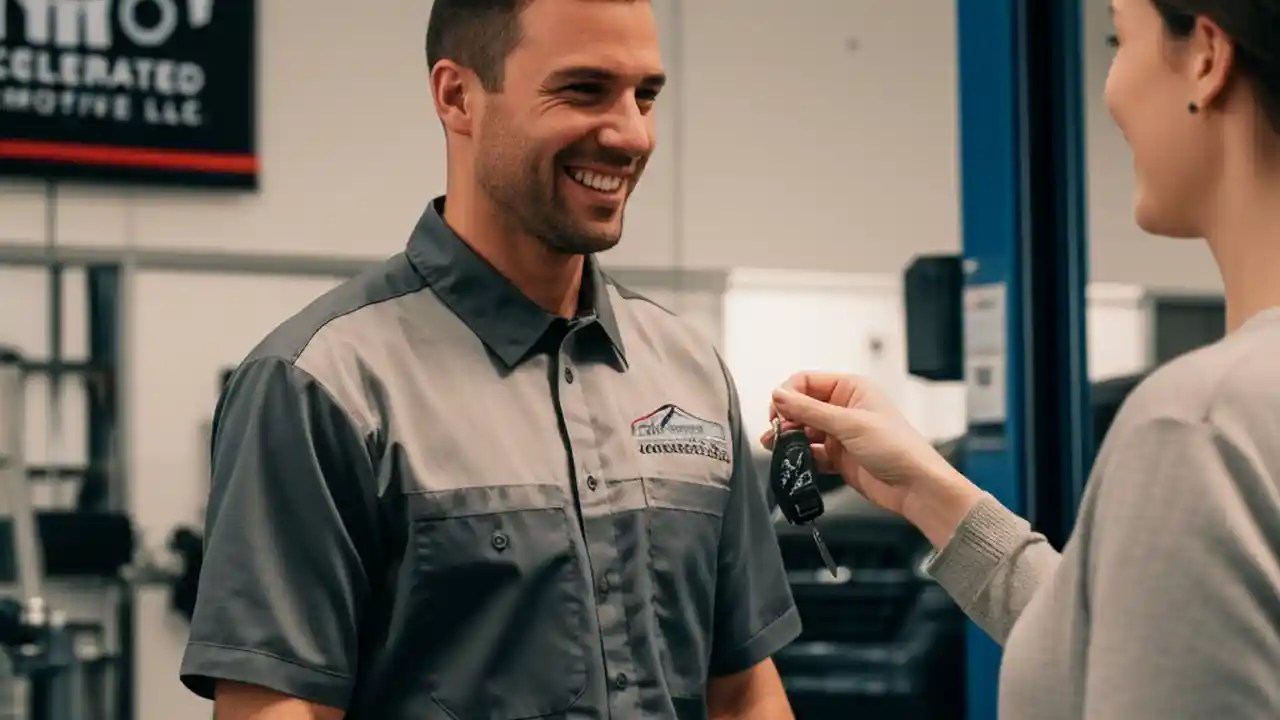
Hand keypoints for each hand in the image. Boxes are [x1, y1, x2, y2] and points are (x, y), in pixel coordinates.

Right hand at [761, 372, 980, 545]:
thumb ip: (809, 410)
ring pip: (803, 430)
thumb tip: (779, 394)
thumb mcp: (849, 423)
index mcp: (851, 388)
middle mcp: (844, 408)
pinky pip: (810, 453)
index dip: (788, 394)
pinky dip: (798, 456)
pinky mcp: (837, 457)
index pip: (806, 381)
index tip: (777, 411)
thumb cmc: (898, 448)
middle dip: (785, 418)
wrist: (915, 487)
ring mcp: (840, 433)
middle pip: (801, 406)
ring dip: (788, 438)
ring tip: (776, 447)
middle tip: (776, 432)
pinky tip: (791, 461)